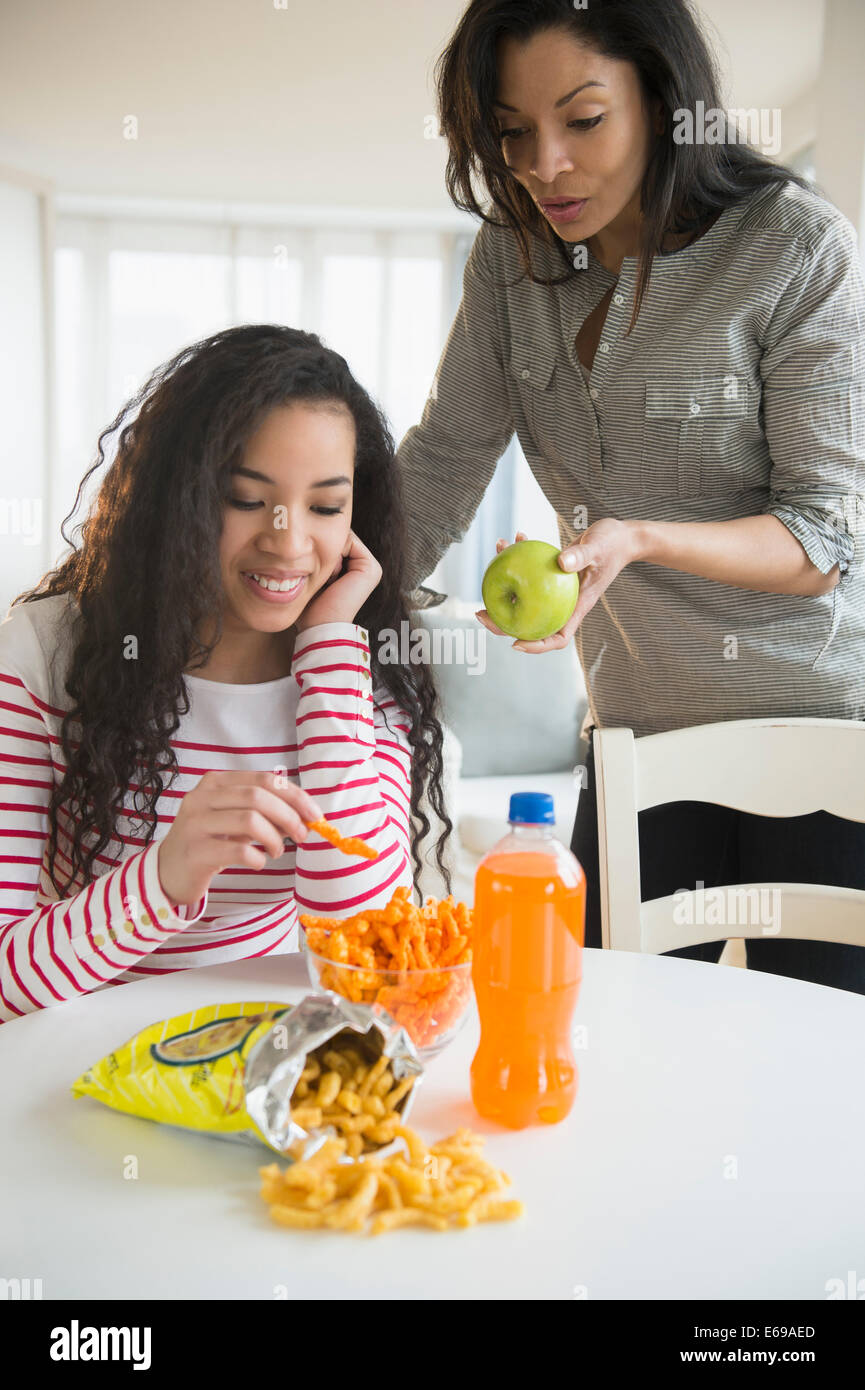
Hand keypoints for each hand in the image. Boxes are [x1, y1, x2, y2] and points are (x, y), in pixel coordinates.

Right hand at [156, 770, 323, 909]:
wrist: (168, 870)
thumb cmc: (210, 840)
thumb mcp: (234, 818)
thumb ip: (264, 811)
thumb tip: (306, 815)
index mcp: (215, 783)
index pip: (263, 780)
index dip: (295, 796)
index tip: (315, 815)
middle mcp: (202, 798)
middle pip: (257, 797)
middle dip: (288, 817)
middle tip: (301, 836)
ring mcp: (195, 823)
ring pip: (249, 820)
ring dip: (274, 838)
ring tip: (276, 851)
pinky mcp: (195, 852)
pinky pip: (238, 851)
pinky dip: (258, 858)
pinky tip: (258, 862)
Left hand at [295, 529, 381, 631]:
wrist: (320, 627)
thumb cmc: (310, 607)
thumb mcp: (311, 576)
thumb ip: (315, 555)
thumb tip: (307, 533)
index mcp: (354, 570)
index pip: (332, 542)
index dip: (317, 549)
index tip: (310, 573)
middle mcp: (364, 566)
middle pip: (337, 538)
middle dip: (322, 549)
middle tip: (318, 577)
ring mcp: (370, 566)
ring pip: (340, 537)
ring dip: (327, 553)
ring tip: (326, 579)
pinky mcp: (371, 567)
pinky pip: (348, 540)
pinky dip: (334, 553)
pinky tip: (332, 576)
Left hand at [475, 520, 640, 652]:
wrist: (621, 536)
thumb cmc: (614, 544)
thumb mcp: (599, 548)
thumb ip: (581, 556)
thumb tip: (560, 562)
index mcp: (577, 607)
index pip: (557, 637)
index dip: (535, 646)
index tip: (515, 643)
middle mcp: (563, 603)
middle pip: (531, 623)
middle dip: (503, 622)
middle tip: (480, 613)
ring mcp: (556, 591)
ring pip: (526, 598)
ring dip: (504, 587)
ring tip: (489, 569)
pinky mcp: (552, 575)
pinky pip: (530, 574)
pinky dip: (519, 558)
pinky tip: (513, 539)